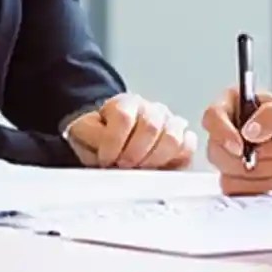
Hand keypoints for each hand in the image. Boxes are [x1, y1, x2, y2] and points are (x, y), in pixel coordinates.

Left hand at [65, 94, 196, 169]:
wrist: (111, 139)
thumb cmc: (100, 137)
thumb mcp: (84, 133)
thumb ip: (91, 137)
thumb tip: (107, 154)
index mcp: (126, 103)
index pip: (124, 117)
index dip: (113, 142)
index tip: (105, 158)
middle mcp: (151, 109)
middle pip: (151, 127)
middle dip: (133, 154)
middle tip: (122, 166)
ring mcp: (170, 123)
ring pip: (173, 137)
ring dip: (153, 159)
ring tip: (140, 168)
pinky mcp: (183, 140)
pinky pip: (188, 148)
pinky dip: (174, 160)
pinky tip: (158, 168)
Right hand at [201, 87, 271, 195]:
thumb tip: (249, 130)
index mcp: (236, 103)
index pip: (213, 116)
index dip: (222, 133)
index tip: (241, 147)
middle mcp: (230, 130)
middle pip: (218, 150)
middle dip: (257, 157)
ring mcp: (233, 157)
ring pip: (229, 173)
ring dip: (265, 172)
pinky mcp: (241, 179)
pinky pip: (239, 189)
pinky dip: (265, 185)